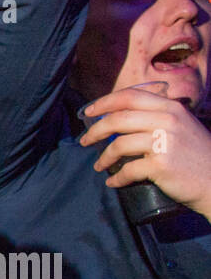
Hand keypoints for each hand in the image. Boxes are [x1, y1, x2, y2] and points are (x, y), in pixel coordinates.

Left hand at [80, 86, 210, 218]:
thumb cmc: (195, 155)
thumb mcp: (182, 125)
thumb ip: (158, 117)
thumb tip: (121, 118)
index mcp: (171, 107)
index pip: (131, 96)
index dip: (105, 102)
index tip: (89, 111)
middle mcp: (168, 120)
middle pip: (118, 119)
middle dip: (95, 130)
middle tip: (84, 141)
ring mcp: (164, 142)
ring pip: (118, 145)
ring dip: (103, 158)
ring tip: (99, 165)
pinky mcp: (160, 165)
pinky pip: (127, 170)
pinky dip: (116, 178)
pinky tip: (113, 182)